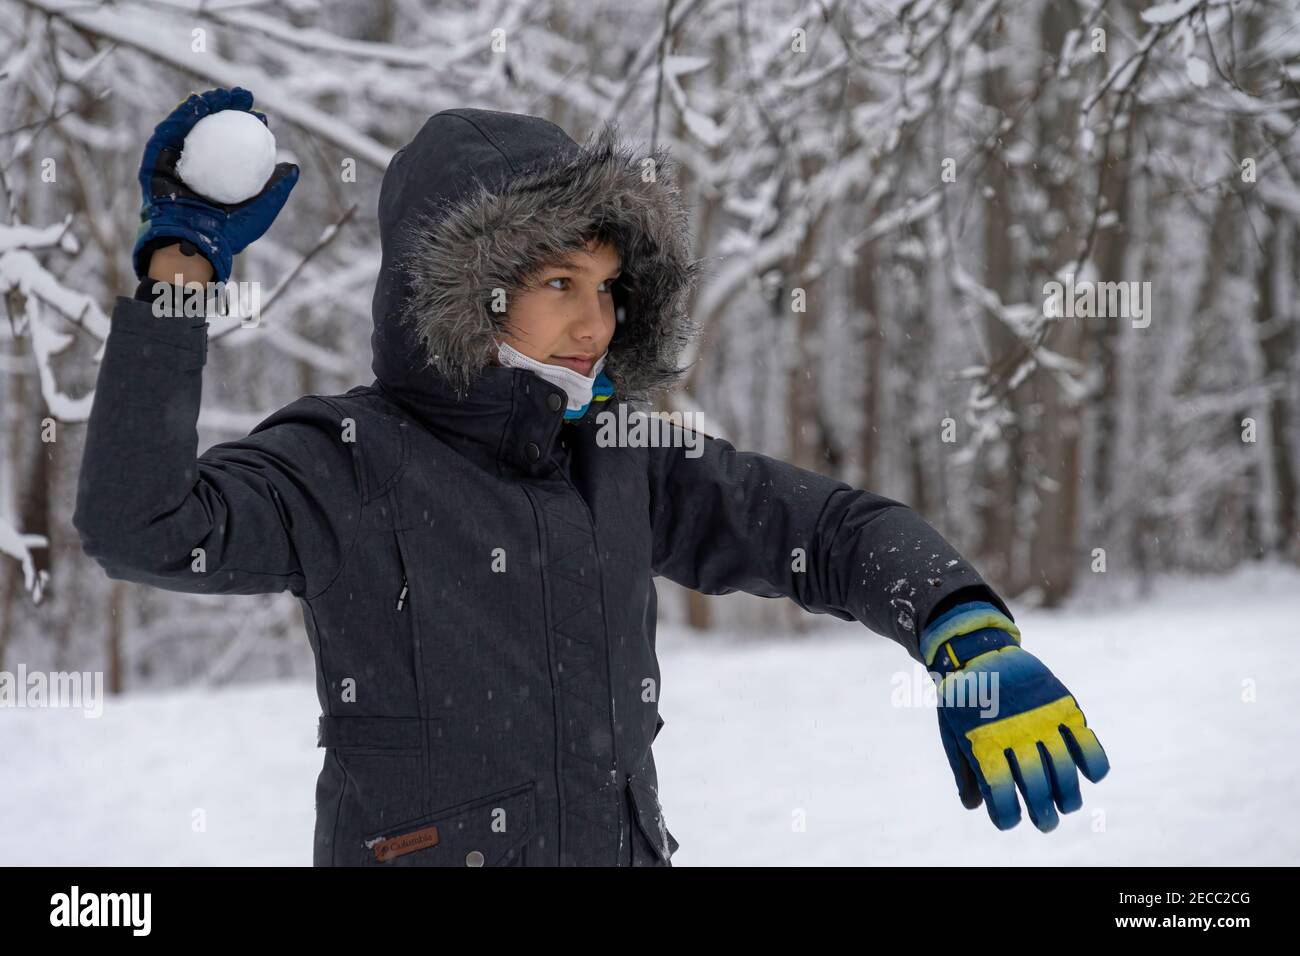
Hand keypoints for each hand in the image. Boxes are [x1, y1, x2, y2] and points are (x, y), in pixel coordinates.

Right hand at [133, 86, 298, 284]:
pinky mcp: (152, 163)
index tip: (261, 116)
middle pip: (210, 129)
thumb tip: (294, 167)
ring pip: (188, 126)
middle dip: (226, 108)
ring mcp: (173, 163)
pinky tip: (196, 103)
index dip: (246, 126)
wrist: (196, 246)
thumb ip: (276, 189)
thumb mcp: (261, 210)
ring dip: (205, 105)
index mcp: (218, 177)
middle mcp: (195, 167)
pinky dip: (181, 116)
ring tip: (222, 94)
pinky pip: (167, 134)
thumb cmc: (229, 235)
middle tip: (243, 97)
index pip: (233, 144)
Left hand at [932, 642, 1109, 831]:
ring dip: (1069, 794)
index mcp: (982, 742)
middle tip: (1046, 823)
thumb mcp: (952, 731)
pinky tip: (1092, 775)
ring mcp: (1041, 718)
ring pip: (1064, 768)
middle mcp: (1014, 732)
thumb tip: (976, 808)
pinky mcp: (1061, 704)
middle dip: (1043, 812)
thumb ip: (965, 769)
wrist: (977, 649)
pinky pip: (1085, 738)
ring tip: (1067, 805)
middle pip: (1036, 784)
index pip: (1000, 791)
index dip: (1007, 815)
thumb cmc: (963, 698)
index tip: (1010, 821)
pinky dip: (1094, 761)